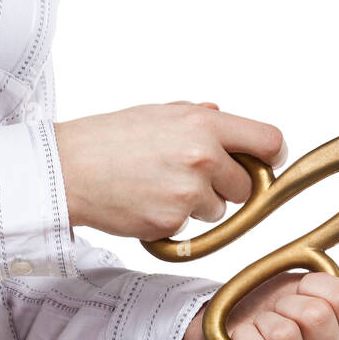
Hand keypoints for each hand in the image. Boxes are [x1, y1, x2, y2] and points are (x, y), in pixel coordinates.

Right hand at [53, 102, 285, 239]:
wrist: (67, 168)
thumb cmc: (108, 138)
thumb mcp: (157, 113)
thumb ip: (198, 117)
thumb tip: (223, 117)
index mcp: (204, 124)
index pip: (269, 141)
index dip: (271, 157)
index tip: (264, 164)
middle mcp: (203, 157)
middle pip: (248, 185)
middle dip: (227, 185)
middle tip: (192, 177)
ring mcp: (189, 192)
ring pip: (219, 209)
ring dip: (199, 204)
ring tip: (160, 186)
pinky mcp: (173, 221)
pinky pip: (191, 227)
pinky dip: (174, 220)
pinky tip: (147, 201)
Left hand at [177, 272, 338, 339]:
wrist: (229, 331)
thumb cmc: (278, 310)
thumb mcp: (316, 290)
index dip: (316, 283)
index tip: (303, 290)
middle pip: (316, 316)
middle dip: (288, 303)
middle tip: (279, 311)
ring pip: (283, 335)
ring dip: (264, 321)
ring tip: (263, 328)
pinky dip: (245, 336)